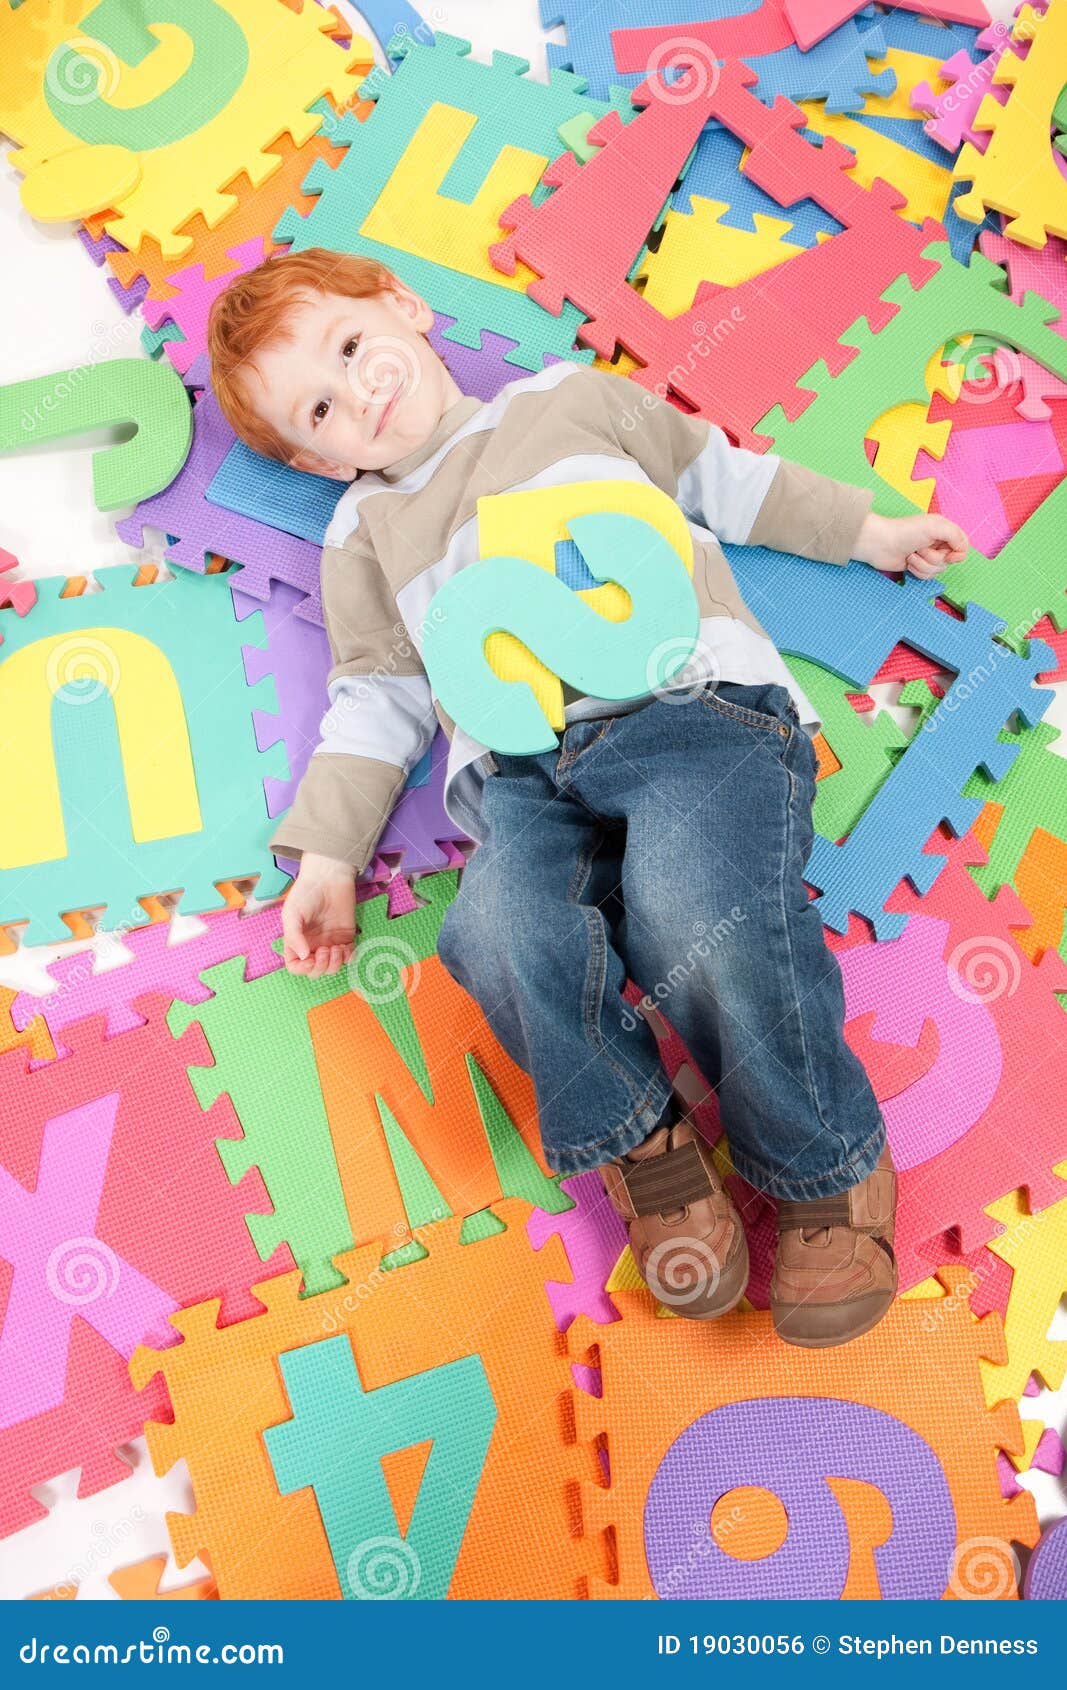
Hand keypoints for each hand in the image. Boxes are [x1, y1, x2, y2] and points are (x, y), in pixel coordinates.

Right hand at [282, 853, 356, 978]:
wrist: (329, 877)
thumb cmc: (306, 893)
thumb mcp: (291, 913)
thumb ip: (294, 937)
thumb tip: (304, 957)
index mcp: (297, 942)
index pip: (296, 966)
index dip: (302, 969)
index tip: (310, 958)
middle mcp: (313, 945)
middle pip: (315, 971)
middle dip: (321, 967)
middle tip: (325, 950)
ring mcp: (330, 942)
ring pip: (332, 968)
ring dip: (335, 964)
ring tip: (336, 947)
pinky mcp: (346, 937)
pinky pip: (348, 957)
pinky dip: (348, 957)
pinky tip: (346, 946)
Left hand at [854, 511, 968, 577]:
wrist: (880, 543)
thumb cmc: (905, 531)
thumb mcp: (935, 526)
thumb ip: (956, 536)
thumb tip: (961, 552)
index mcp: (943, 530)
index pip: (963, 545)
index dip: (958, 554)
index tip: (948, 555)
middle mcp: (937, 542)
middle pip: (950, 561)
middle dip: (934, 558)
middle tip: (920, 548)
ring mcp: (927, 555)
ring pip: (938, 570)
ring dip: (924, 564)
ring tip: (912, 555)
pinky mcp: (917, 566)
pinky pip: (927, 576)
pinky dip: (917, 570)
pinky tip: (908, 562)